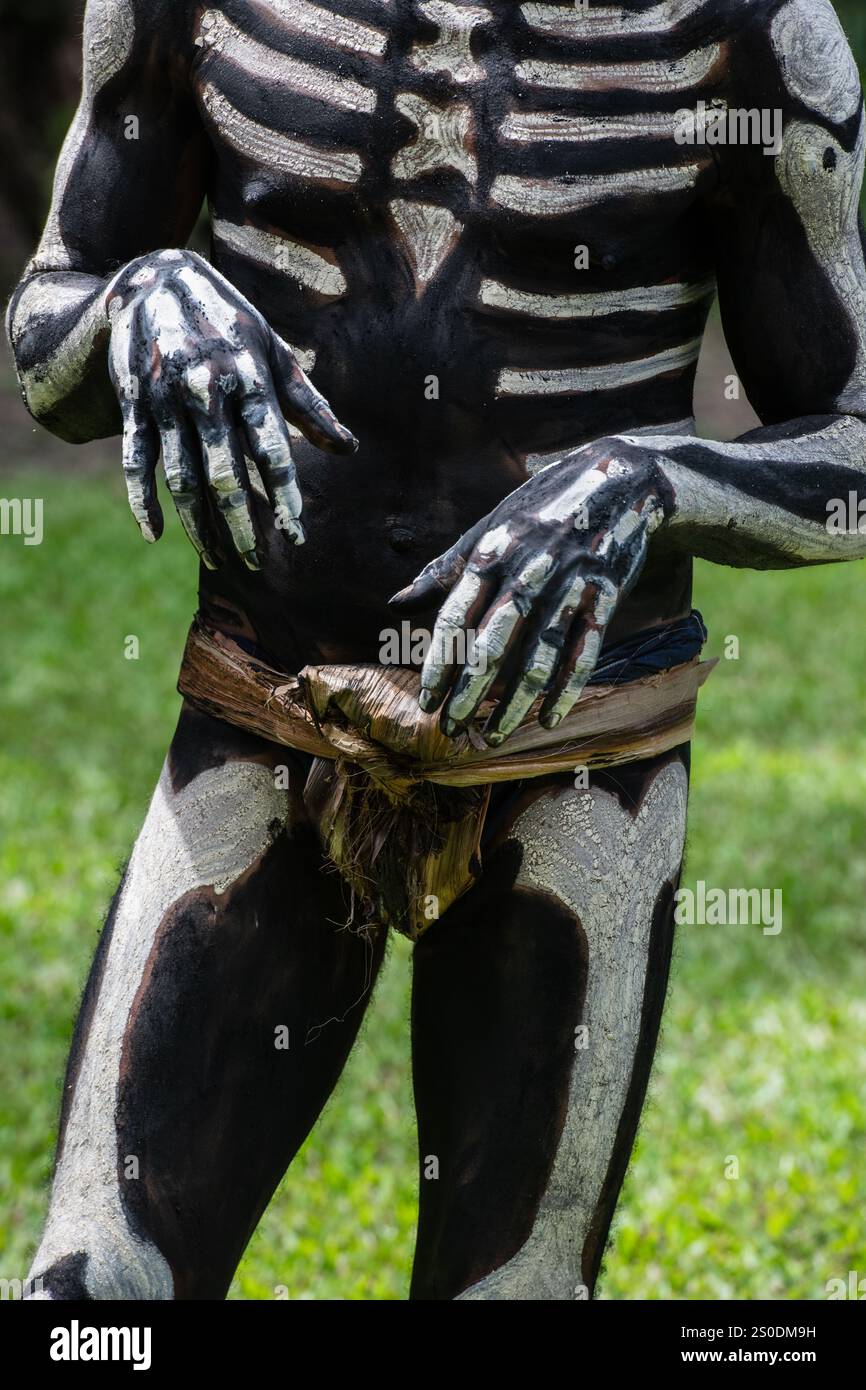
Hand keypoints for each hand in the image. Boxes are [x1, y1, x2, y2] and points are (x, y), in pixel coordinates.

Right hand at [105, 248, 356, 568]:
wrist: (154, 277)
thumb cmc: (229, 322)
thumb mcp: (274, 352)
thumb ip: (309, 403)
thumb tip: (350, 449)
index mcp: (250, 379)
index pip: (272, 450)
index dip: (284, 495)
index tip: (296, 535)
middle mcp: (207, 390)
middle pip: (225, 471)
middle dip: (241, 522)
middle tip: (255, 563)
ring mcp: (166, 397)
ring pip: (181, 474)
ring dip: (197, 522)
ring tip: (215, 559)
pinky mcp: (133, 402)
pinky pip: (137, 459)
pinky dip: (141, 499)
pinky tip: (154, 533)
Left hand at [390, 439, 671, 743]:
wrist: (622, 476)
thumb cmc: (544, 506)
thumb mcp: (492, 525)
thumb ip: (445, 568)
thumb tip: (395, 603)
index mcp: (493, 551)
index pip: (456, 618)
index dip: (439, 663)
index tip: (425, 700)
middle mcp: (528, 570)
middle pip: (494, 644)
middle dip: (470, 692)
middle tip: (452, 730)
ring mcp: (570, 584)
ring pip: (538, 655)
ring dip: (514, 702)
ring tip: (494, 735)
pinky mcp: (606, 595)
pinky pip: (584, 651)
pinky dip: (566, 689)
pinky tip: (549, 719)